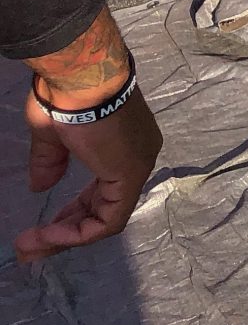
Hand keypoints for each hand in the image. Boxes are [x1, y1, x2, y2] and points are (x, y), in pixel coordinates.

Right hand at [16, 87, 162, 263]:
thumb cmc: (66, 97)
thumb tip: (41, 186)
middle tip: (31, 245)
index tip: (43, 228)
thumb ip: (52, 162)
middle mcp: (139, 155)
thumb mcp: (53, 134)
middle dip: (67, 230)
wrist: (81, 77)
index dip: (74, 213)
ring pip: (107, 217)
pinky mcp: (131, 173)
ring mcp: (139, 165)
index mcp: (125, 144)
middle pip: (106, 207)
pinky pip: (108, 219)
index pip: (104, 191)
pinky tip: (48, 235)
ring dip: (67, 236)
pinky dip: (78, 233)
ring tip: (30, 246)